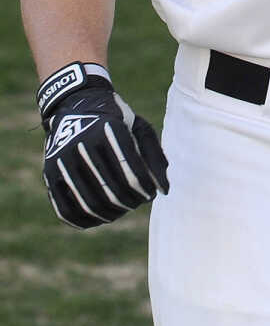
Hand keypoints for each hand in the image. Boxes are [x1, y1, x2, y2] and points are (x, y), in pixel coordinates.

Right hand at [37, 62, 168, 229]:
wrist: (75, 104)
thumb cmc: (116, 120)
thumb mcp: (139, 127)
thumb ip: (154, 156)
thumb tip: (164, 190)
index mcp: (109, 129)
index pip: (131, 169)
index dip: (145, 187)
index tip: (152, 193)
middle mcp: (83, 144)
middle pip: (112, 189)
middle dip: (131, 202)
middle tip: (139, 202)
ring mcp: (62, 161)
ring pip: (90, 203)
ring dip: (112, 213)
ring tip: (123, 209)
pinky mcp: (49, 174)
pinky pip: (66, 210)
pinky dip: (85, 220)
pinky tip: (101, 218)